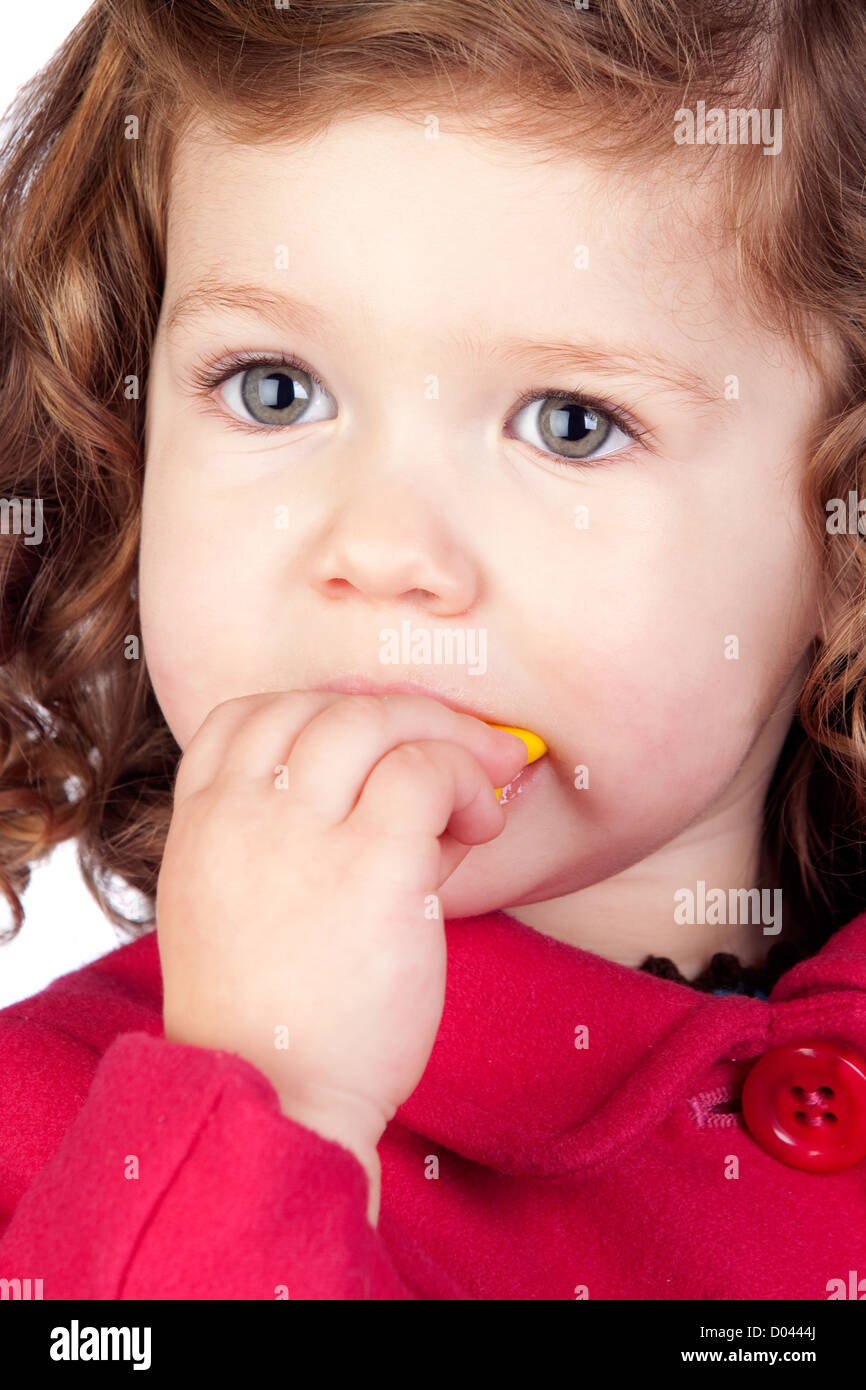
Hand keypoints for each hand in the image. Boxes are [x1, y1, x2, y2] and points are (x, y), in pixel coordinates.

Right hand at [156, 691, 527, 1164]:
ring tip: (482, 789)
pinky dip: (467, 780)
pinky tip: (483, 821)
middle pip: (322, 707)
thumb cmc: (280, 1021)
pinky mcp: (369, 866)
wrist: (278, 1104)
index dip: (319, 711)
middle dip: (404, 715)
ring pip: (373, 721)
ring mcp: (297, 836)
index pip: (244, 717)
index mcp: (200, 827)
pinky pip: (425, 772)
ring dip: (444, 736)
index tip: (376, 745)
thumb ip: (314, 840)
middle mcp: (238, 816)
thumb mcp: (253, 914)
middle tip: (464, 749)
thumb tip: (427, 785)